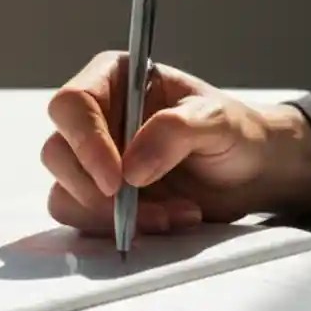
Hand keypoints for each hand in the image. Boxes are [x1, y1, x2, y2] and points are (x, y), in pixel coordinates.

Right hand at [40, 51, 310, 235]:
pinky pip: (83, 220)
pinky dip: (119, 230)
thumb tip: (130, 168)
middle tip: (137, 207)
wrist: (253, 172)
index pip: (72, 104)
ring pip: (64, 192)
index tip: (117, 178)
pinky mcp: (101, 198)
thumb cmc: (235, 133)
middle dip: (96, 190)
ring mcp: (94, 161)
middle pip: (57, 153)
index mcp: (114, 79)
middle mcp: (96, 118)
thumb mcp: (217, 120)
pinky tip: (166, 221)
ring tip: (169, 216)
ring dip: (111, 217)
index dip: (85, 142)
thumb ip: (175, 131)